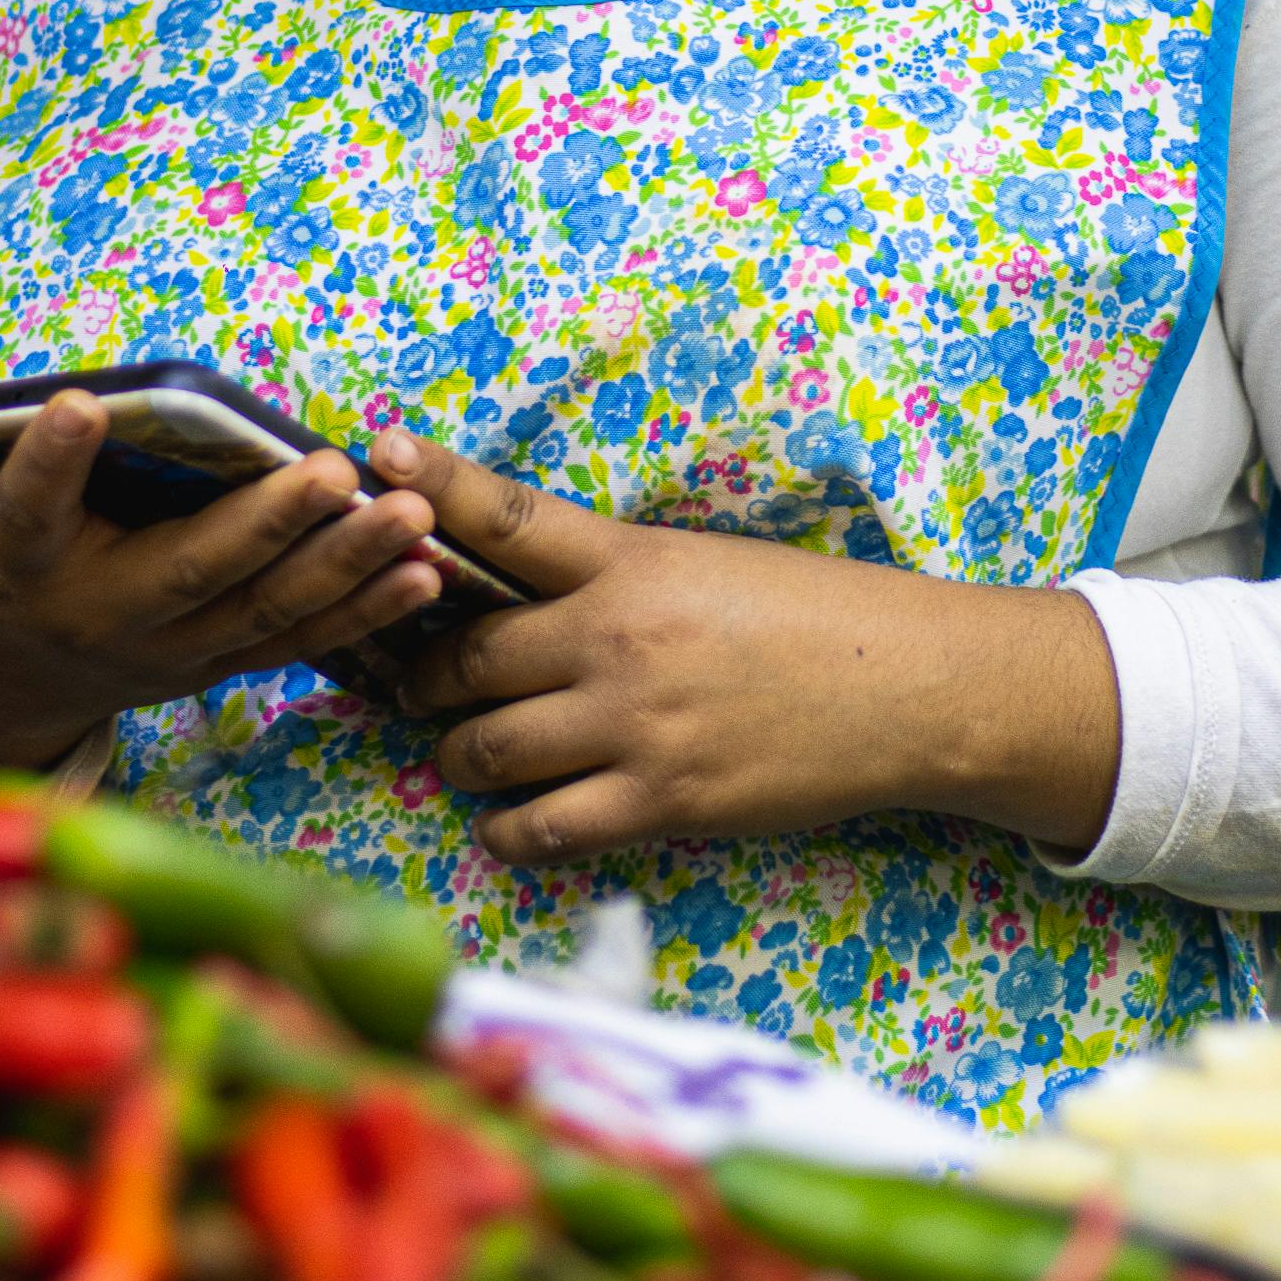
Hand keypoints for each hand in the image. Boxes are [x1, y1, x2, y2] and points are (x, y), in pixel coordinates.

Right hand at [0, 382, 444, 778]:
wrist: (8, 684)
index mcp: (25, 567)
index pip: (31, 513)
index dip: (49, 463)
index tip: (79, 403)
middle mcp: (107, 615)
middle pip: (191, 570)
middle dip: (266, 523)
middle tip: (331, 468)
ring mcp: (175, 649)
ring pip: (268, 612)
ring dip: (346, 566)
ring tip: (411, 514)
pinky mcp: (223, 663)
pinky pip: (302, 641)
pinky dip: (368, 610)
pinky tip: (429, 569)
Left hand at [369, 431, 1121, 868]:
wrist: (906, 688)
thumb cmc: (806, 617)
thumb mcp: (702, 565)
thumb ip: (607, 579)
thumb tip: (516, 602)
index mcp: (630, 561)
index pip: (507, 515)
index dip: (434, 482)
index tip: (374, 450)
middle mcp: (617, 638)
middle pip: (465, 659)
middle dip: (427, 678)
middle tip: (420, 683)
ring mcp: (634, 725)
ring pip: (483, 751)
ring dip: (460, 756)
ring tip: (468, 752)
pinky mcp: (658, 803)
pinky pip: (537, 830)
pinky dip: (506, 830)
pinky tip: (511, 819)